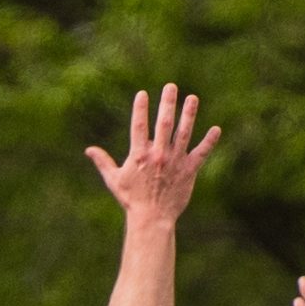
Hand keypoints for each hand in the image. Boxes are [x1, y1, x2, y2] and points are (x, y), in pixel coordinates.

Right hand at [85, 84, 220, 224]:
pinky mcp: (189, 171)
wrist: (152, 219)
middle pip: (164, 124)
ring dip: (189, 114)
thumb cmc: (132, 200)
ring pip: (183, 133)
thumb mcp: (114, 180)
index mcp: (139, 155)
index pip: (139, 126)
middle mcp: (158, 155)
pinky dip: (209, 141)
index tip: (143, 93)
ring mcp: (175, 162)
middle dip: (167, 103)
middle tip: (171, 86)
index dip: (140, 108)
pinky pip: (201, 153)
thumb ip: (103, 162)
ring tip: (192, 98)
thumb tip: (88, 150)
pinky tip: (216, 129)